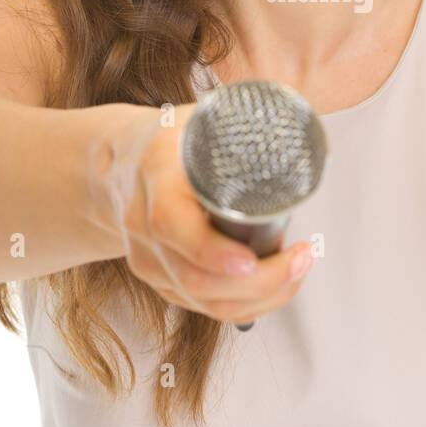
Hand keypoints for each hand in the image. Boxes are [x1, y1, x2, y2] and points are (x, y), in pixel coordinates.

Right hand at [94, 103, 314, 325]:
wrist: (122, 161)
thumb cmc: (174, 139)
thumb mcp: (203, 119)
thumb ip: (241, 125)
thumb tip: (294, 126)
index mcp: (155, 175)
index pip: (170, 224)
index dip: (213, 251)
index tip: (253, 259)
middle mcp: (142, 224)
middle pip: (195, 278)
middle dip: (260, 281)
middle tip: (302, 258)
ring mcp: (148, 258)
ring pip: (204, 300)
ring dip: (262, 295)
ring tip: (300, 267)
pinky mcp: (160, 279)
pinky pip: (205, 307)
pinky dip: (249, 303)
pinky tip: (279, 283)